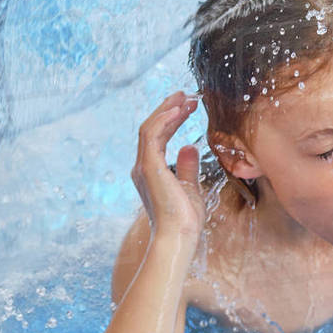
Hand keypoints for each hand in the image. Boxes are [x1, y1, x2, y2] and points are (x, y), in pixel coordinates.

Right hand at [130, 91, 203, 239]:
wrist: (178, 237)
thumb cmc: (185, 220)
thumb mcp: (190, 189)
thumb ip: (187, 167)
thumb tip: (190, 146)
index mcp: (150, 172)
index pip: (158, 137)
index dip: (172, 119)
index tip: (188, 106)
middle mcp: (142, 168)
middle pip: (151, 128)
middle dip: (168, 109)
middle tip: (185, 95)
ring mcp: (144, 167)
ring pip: (150, 128)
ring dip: (168, 110)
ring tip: (185, 98)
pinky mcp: (149, 168)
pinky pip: (152, 136)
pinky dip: (165, 120)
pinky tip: (178, 111)